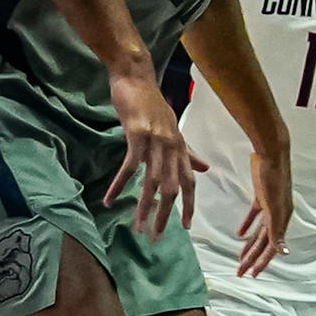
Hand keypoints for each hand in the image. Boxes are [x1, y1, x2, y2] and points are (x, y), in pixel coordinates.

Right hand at [102, 64, 202, 238]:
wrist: (136, 78)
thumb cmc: (152, 104)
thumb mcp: (173, 129)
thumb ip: (187, 152)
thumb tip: (205, 169)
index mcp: (180, 147)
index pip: (190, 182)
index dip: (189, 204)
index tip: (186, 227)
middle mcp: (172, 146)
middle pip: (172, 188)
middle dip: (166, 215)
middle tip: (156, 237)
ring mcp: (156, 140)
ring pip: (152, 182)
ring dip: (143, 207)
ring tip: (136, 227)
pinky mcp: (137, 134)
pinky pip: (130, 166)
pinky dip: (120, 185)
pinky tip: (110, 200)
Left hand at [235, 143, 290, 282]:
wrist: (271, 153)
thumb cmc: (274, 177)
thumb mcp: (275, 206)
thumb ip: (277, 230)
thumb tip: (283, 252)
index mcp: (283, 218)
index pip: (273, 246)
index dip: (263, 261)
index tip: (252, 274)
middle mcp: (279, 214)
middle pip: (264, 242)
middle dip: (253, 258)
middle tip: (242, 272)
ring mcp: (270, 205)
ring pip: (260, 232)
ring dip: (250, 245)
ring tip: (241, 258)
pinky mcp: (262, 196)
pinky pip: (255, 216)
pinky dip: (248, 225)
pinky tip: (240, 233)